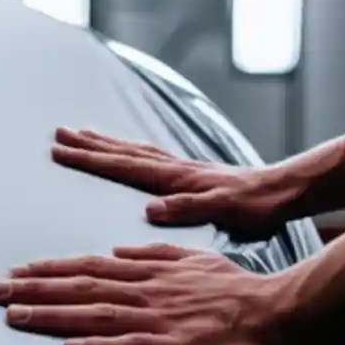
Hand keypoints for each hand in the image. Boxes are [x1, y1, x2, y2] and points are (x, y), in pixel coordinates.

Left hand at [0, 243, 310, 344]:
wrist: (277, 310)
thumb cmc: (237, 287)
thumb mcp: (193, 258)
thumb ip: (154, 255)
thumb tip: (119, 251)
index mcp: (149, 270)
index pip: (89, 267)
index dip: (50, 269)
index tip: (18, 271)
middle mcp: (146, 290)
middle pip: (80, 287)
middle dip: (34, 289)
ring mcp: (158, 317)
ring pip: (94, 314)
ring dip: (51, 315)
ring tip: (14, 316)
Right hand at [51, 127, 300, 236]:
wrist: (285, 191)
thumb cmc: (257, 205)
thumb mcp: (224, 210)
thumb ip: (188, 208)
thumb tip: (152, 209)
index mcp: (177, 178)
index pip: (124, 166)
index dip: (91, 159)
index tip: (62, 150)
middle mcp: (175, 168)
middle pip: (123, 151)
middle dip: (89, 145)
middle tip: (58, 134)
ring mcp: (182, 168)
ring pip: (134, 151)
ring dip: (106, 143)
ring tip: (82, 134)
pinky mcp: (191, 174)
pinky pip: (150, 157)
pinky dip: (130, 151)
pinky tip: (127, 153)